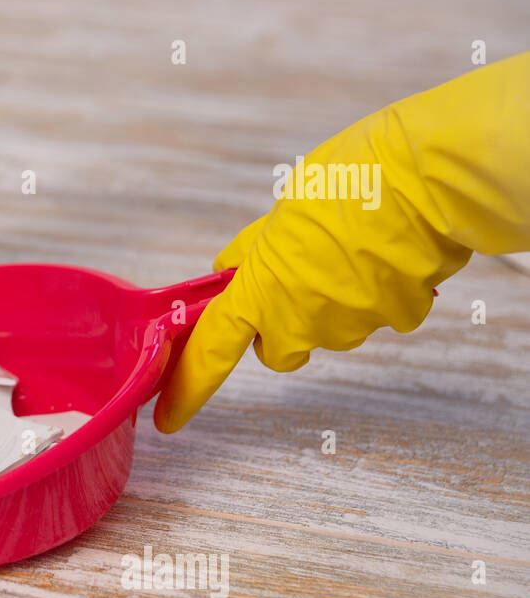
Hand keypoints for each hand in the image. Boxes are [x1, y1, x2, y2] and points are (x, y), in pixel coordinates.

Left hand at [155, 51, 529, 431]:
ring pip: (331, 328)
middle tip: (299, 272)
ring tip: (355, 245)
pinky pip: (379, 313)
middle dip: (282, 323)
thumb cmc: (349, 182)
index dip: (187, 388)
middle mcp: (299, 322)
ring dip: (336, 299)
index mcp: (257, 292)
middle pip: (278, 348)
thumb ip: (254, 252)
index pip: (210, 354)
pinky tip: (391, 253)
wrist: (430, 180)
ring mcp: (349, 326)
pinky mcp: (395, 322)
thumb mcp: (281, 211)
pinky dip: (381, 291)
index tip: (167, 417)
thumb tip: (234, 269)